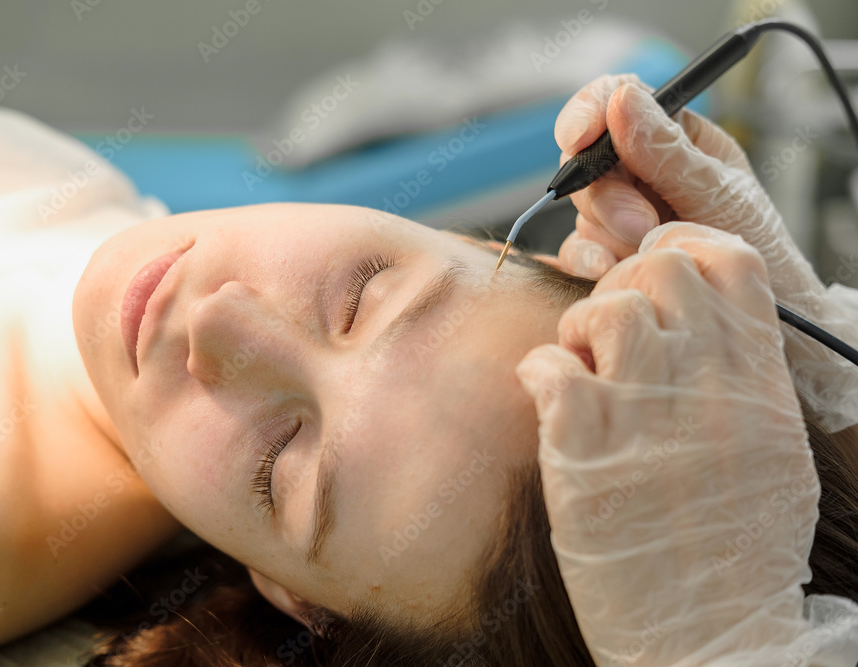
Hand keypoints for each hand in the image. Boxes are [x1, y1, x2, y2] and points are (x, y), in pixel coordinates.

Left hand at [518, 222, 857, 664]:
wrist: (712, 632)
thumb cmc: (738, 548)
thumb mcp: (771, 449)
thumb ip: (742, 376)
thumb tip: (705, 324)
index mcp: (756, 380)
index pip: (727, 261)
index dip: (681, 250)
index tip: (654, 280)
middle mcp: (706, 384)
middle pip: (661, 268)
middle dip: (625, 285)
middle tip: (610, 336)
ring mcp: (645, 411)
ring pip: (607, 306)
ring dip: (581, 328)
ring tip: (584, 372)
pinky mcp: (585, 447)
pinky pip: (549, 364)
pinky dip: (539, 372)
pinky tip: (550, 401)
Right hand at [553, 75, 821, 298]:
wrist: (768, 315)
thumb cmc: (758, 248)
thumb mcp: (718, 193)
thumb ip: (665, 151)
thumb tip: (622, 98)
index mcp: (673, 136)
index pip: (615, 102)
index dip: (587, 113)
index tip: (578, 137)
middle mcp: (640, 170)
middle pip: (588, 161)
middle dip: (608, 195)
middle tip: (641, 226)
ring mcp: (620, 213)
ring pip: (581, 209)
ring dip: (608, 232)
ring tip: (649, 251)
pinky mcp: (607, 252)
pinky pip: (576, 248)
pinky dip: (587, 259)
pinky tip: (611, 269)